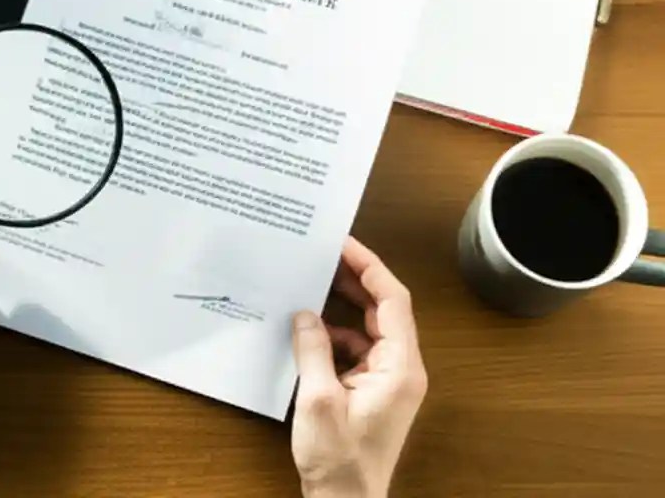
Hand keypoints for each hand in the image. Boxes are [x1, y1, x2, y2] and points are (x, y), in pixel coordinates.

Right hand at [291, 238, 427, 497]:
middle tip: (323, 256)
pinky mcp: (372, 391)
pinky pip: (357, 350)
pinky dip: (334, 335)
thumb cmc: (340, 460)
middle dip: (355, 280)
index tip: (344, 245)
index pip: (392, 301)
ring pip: (369, 328)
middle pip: (384, 310)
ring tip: (311, 285)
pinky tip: (307, 331)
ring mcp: (388, 381)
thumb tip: (305, 314)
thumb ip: (312, 350)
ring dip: (342, 307)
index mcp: (400, 368)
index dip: (370, 268)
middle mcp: (401, 369)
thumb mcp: (318, 400)